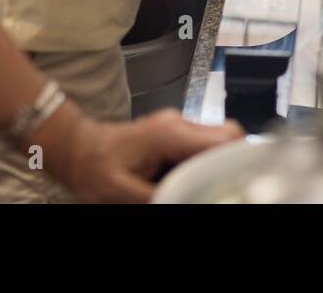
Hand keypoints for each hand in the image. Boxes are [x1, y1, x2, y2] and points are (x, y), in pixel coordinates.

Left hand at [42, 106, 243, 202]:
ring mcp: (177, 124)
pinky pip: (201, 142)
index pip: (223, 137)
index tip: (244, 174)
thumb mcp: (124, 192)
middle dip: (232, 159)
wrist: (77, 148)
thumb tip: (188, 198)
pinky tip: (193, 177)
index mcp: (170, 134)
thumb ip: (160, 195)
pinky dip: (204, 159)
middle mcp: (178, 123)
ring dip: (217, 159)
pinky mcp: (173, 131)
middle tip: (229, 183)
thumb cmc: (94, 167)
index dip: (241, 155)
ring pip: (216, 137)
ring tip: (209, 182)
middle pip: (226, 134)